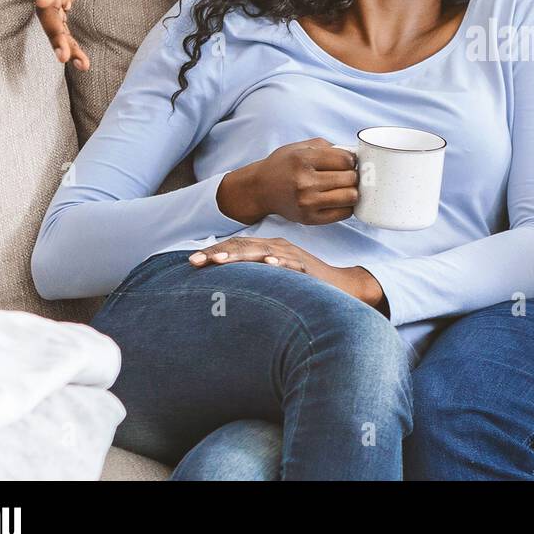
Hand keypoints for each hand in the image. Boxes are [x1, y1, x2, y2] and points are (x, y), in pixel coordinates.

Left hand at [188, 236, 385, 309]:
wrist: (342, 286)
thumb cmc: (304, 285)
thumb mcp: (274, 278)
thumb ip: (253, 277)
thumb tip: (224, 287)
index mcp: (267, 248)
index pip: (235, 246)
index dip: (213, 251)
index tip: (191, 261)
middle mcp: (276, 247)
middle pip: (242, 246)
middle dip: (216, 253)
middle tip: (194, 261)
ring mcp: (291, 255)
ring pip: (261, 251)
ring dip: (239, 256)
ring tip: (219, 261)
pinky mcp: (306, 267)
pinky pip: (290, 263)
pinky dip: (278, 262)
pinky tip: (267, 263)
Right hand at [218, 138, 358, 225]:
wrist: (259, 189)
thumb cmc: (283, 165)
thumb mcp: (301, 147)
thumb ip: (329, 148)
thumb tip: (357, 156)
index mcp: (303, 159)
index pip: (346, 159)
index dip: (352, 160)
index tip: (348, 162)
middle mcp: (305, 182)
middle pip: (351, 178)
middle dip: (353, 176)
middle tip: (347, 175)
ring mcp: (307, 202)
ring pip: (350, 197)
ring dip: (352, 191)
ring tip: (344, 187)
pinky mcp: (309, 219)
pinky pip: (343, 213)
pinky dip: (346, 206)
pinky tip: (338, 199)